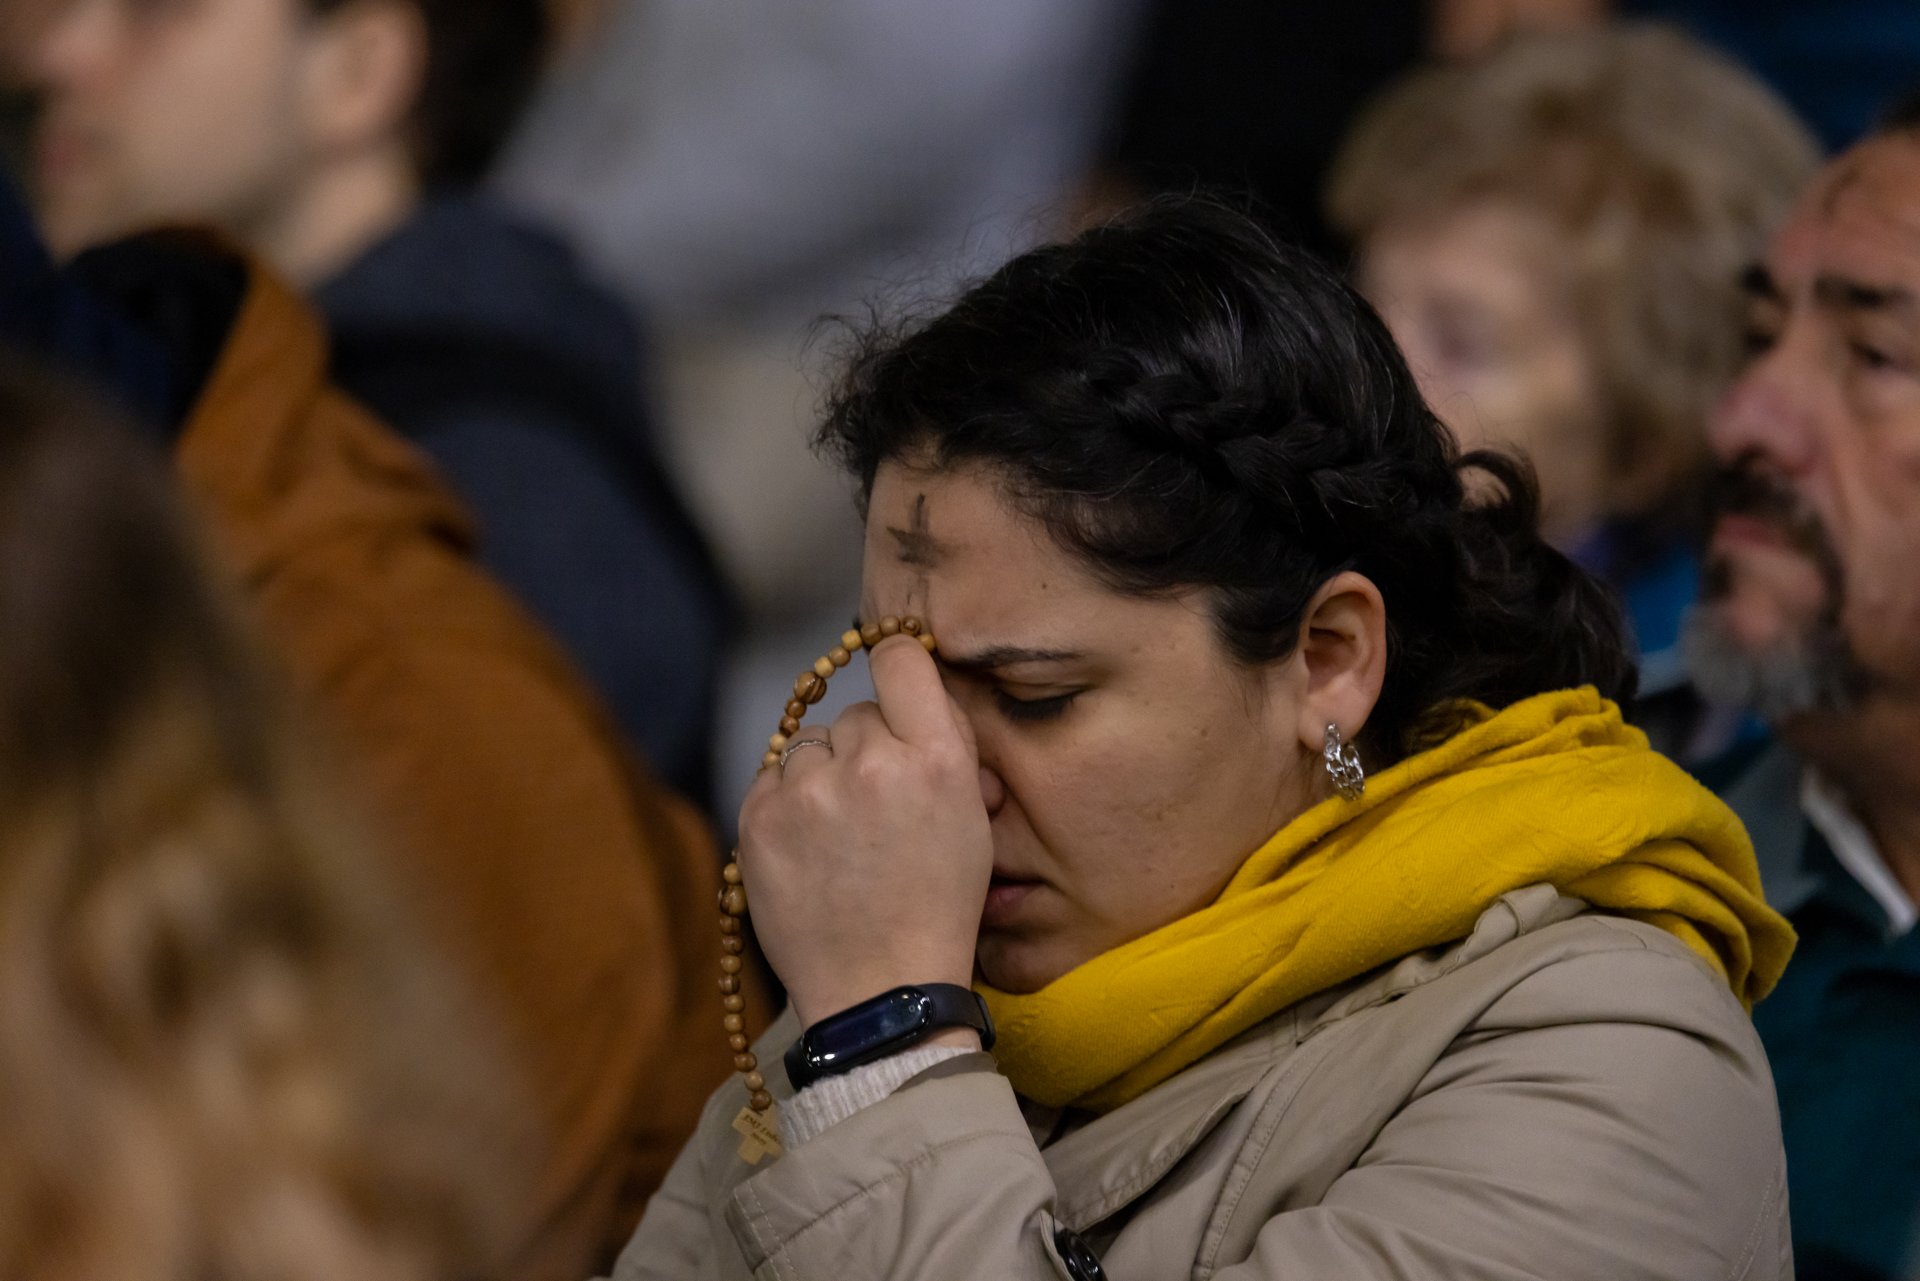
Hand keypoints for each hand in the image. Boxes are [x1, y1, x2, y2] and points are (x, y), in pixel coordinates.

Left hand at [738, 636, 992, 1027]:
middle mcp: (870, 762)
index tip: (898, 688)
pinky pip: (774, 777)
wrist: (879, 989)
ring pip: (811, 744)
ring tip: (842, 835)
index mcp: (936, 759)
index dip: (899, 668)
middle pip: (856, 713)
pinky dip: (790, 803)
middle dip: (868, 748)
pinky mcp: (758, 817)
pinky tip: (812, 848)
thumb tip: (923, 694)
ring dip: (825, 774)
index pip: (901, 659)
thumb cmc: (936, 907)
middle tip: (880, 807)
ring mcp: (807, 790)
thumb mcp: (973, 822)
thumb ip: (948, 748)